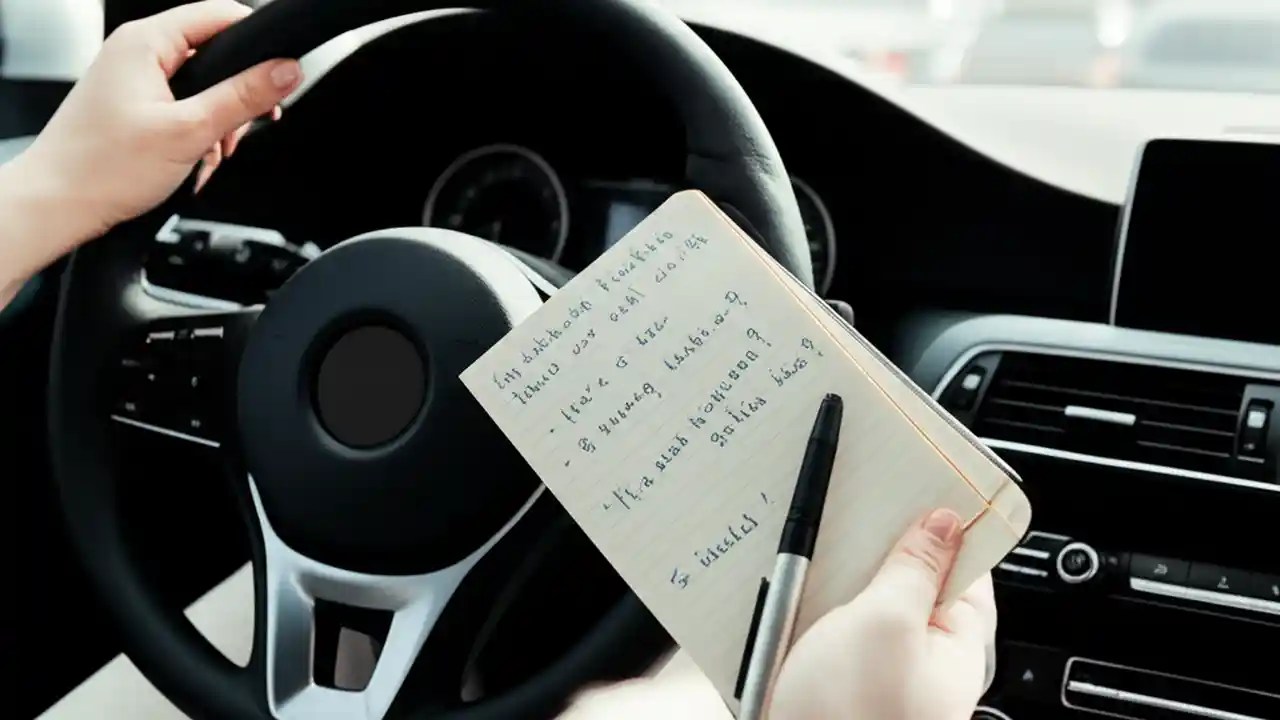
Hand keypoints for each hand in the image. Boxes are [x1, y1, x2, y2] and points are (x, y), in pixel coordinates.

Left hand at [0, 0, 300, 301]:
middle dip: (238, 95)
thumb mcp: (190, 130)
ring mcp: (133, 79)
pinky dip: (199, 132)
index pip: (219, 15)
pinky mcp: (133, 105)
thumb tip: (286, 71)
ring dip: (219, 121)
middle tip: (240, 128)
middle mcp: (136, 52)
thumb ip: (244, 96)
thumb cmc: (102, 168)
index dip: (257, 41)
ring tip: (211, 152)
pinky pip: (183, 107)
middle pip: (215, 54)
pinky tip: (196, 158)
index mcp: (146, 42)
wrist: (58, 204)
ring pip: (202, 86)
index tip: (280, 71)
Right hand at [555, 509, 994, 719]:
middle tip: (841, 481)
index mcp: (955, 632)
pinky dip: (801, 593)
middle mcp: (918, 647)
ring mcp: (872, 662)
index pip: (963, 550)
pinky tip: (777, 576)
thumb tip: (944, 518)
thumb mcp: (886, 623)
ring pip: (856, 590)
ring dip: (829, 559)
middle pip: (903, 565)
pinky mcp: (829, 673)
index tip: (911, 459)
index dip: (939, 503)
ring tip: (801, 519)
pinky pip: (822, 618)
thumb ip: (916, 567)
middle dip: (872, 527)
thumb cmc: (852, 718)